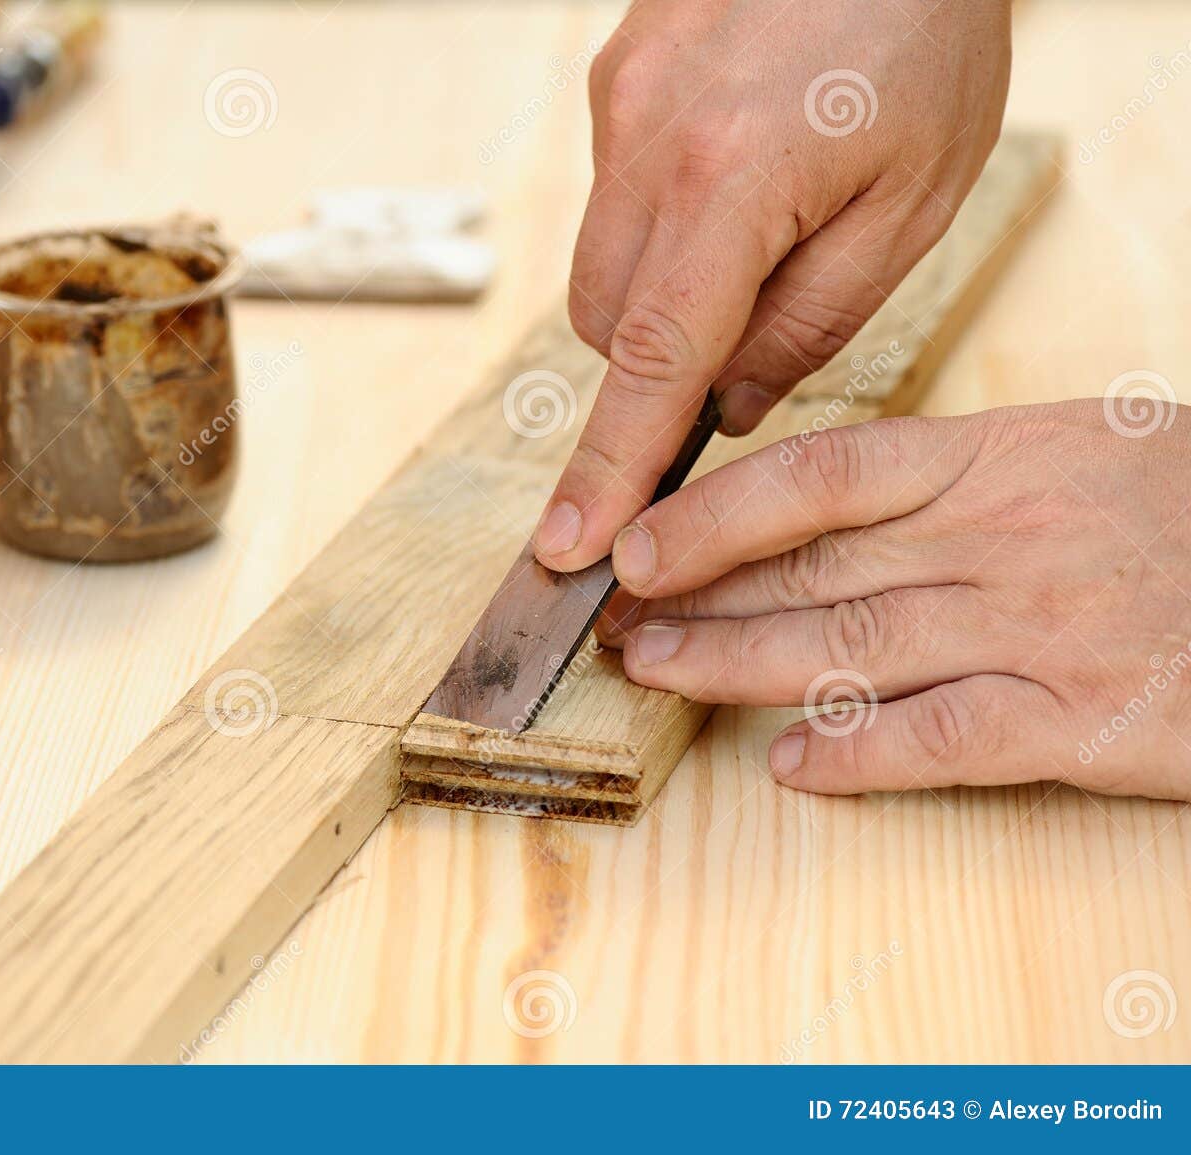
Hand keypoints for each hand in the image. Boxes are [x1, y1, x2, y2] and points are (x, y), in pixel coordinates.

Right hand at [535, 0, 1011, 571]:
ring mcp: (617, 102)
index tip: (569, 543)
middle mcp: (647, 141)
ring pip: (600, 264)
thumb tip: (731, 406)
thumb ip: (815, 322)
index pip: (651, 365)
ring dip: (661, 288)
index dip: (610, 467)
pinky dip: (660, 217)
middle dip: (661, 361)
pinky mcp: (611, 77)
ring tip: (759, 220)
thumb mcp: (913, 201)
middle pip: (608, 325)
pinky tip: (732, 162)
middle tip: (752, 324)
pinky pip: (611, 193)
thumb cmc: (923, 35)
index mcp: (729, 181)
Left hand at [595, 400, 1190, 800]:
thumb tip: (821, 499)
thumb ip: (956, 475)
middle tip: (616, 622)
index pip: (821, 473)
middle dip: (699, 597)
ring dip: (740, 668)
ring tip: (661, 674)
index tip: (638, 539)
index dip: (714, 511)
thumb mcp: (1079, 446)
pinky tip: (793, 763)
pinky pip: (946, 740)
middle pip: (815, 568)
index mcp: (999, 454)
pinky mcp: (1089, 723)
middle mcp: (1006, 536)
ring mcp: (1043, 630)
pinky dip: (860, 754)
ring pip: (855, 650)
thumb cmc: (1187, 504)